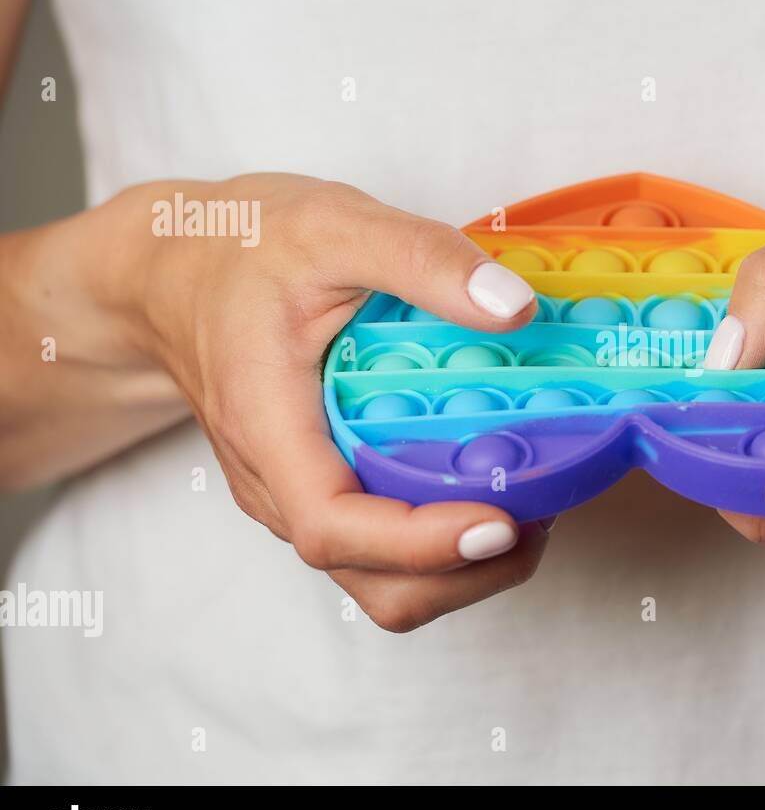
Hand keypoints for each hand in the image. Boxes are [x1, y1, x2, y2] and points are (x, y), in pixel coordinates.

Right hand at [99, 173, 549, 630]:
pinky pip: (386, 547)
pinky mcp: (323, 487)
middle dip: (468, 571)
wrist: (176, 268)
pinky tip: (492, 483)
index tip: (503, 521)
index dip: (422, 545)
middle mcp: (279, 485)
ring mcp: (300, 495)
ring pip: (386, 579)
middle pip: (376, 583)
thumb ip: (423, 258)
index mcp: (269, 431)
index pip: (335, 530)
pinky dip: (448, 541)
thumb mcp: (334, 225)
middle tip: (543, 510)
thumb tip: (516, 309)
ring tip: (532, 504)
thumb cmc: (242, 248)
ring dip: (466, 567)